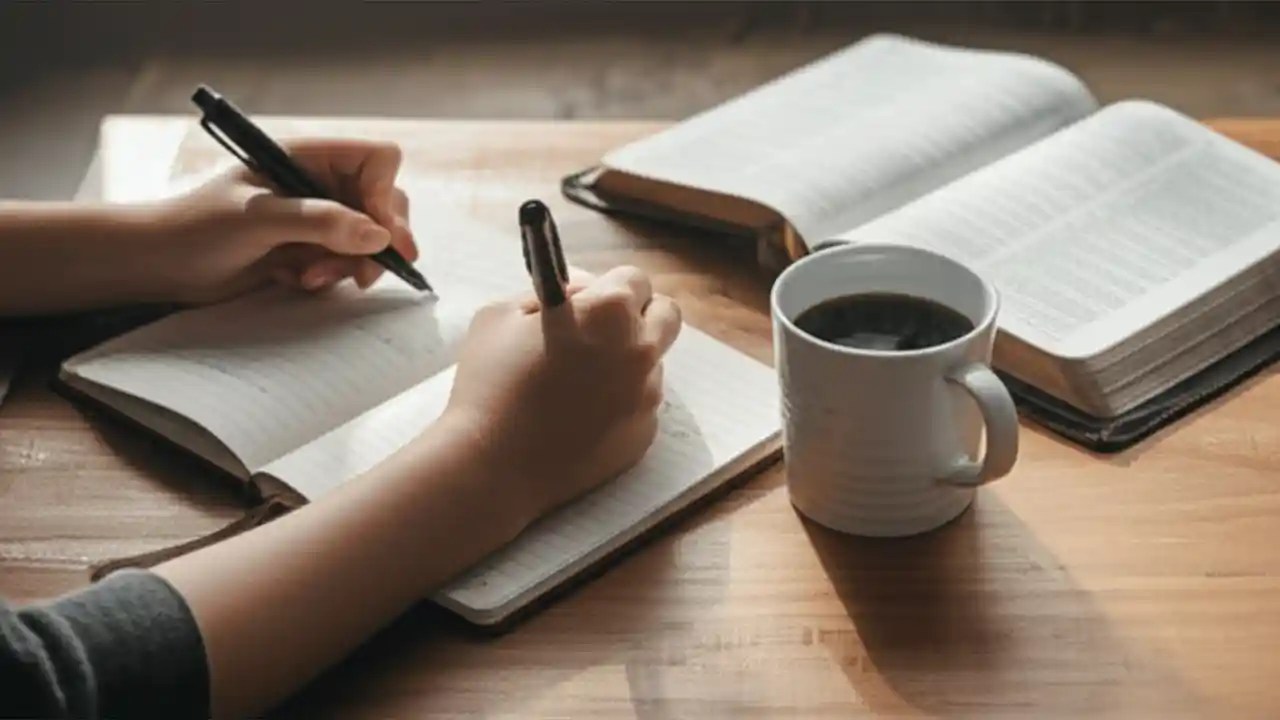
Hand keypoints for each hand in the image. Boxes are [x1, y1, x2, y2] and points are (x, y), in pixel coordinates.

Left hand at [148, 138, 417, 303]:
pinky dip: (332, 276)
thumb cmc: (196, 227)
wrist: (159, 265)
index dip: (385, 195)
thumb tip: (380, 236)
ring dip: (350, 264)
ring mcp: (316, 218)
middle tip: (366, 273)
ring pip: (368, 239)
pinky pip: (346, 262)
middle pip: (384, 203)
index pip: (377, 160)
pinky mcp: (309, 249)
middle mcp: (319, 183)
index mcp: (307, 157)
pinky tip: (298, 280)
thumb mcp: (258, 219)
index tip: (376, 233)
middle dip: (376, 241)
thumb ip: (320, 223)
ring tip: (311, 277)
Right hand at [442, 266, 682, 521]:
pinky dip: (620, 404)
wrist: (493, 465)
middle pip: (666, 314)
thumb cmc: (490, 384)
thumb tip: (578, 296)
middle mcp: (641, 350)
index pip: (635, 279)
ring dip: (627, 363)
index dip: (609, 287)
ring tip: (581, 384)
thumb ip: (549, 295)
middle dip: (640, 315)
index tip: (588, 302)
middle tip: (602, 332)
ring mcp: (647, 397)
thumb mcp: (501, 315)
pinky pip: (641, 405)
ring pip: (653, 363)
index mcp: (610, 311)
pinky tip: (581, 418)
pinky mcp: (643, 435)